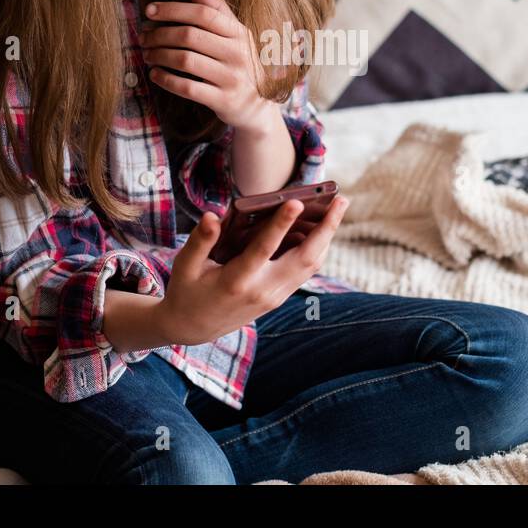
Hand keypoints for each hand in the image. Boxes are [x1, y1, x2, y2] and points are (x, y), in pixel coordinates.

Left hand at [139, 0, 268, 129]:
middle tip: (143, 37)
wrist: (258, 107)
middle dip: (159, 34)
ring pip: (185, 60)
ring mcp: (231, 78)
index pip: (203, 13)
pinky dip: (166, 80)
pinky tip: (155, 75)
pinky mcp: (223, 100)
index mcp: (240, 33)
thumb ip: (216, 10)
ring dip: (159, 55)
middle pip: (189, 36)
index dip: (173, 9)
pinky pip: (187, 88)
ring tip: (147, 55)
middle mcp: (238, 53)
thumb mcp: (236, 36)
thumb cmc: (241, 65)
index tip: (150, 10)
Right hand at [156, 194, 351, 345]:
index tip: (296, 201)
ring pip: (311, 265)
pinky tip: (323, 226)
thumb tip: (213, 215)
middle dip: (326, 228)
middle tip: (341, 199)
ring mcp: (274, 296)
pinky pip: (306, 271)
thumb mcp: (186, 265)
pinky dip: (318, 247)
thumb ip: (201, 240)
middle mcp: (262, 290)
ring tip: (338, 206)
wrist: (194, 328)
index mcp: (236, 281)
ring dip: (328, 236)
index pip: (263, 249)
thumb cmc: (188, 290)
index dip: (281, 225)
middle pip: (304, 259)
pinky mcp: (279, 297)